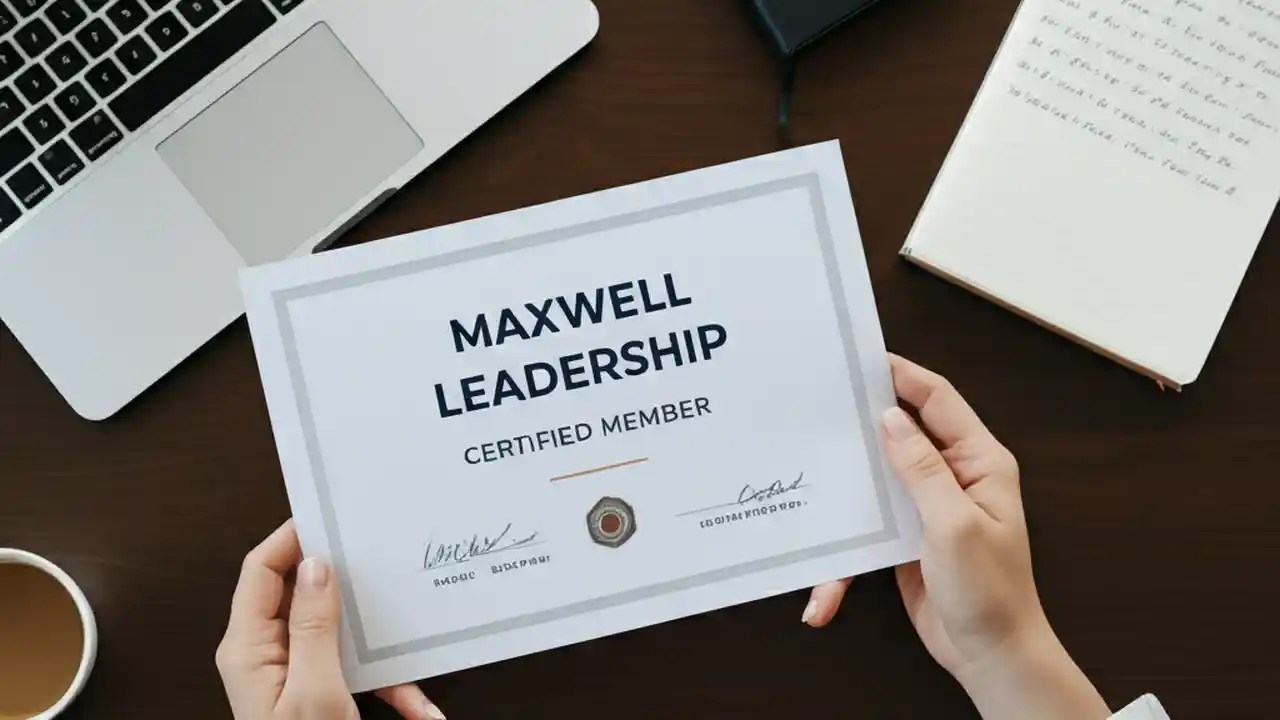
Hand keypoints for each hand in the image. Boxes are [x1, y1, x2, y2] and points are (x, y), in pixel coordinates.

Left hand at [217, 521, 445, 719]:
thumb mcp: (315, 690)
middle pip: (306, 596)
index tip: (333, 515)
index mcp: (248, 646)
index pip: (262, 569)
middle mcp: (266, 654)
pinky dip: (393, 690)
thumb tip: (317, 565)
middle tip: (384, 563)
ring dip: (384, 654)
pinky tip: (422, 711)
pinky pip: (359, 676)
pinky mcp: (319, 695)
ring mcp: (294, 674)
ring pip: (342, 637)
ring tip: (416, 655)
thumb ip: (315, 625)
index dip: (293, 537)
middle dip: (350, 588)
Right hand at [805, 356, 1109, 719]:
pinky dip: (843, 558)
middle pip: (900, 432)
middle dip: (860, 423)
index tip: (860, 357)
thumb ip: (922, 469)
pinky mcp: (906, 538)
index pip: (937, 400)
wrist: (993, 658)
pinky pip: (868, 528)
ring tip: (808, 482)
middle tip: (817, 409)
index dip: (900, 374)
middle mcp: (953, 477)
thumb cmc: (990, 593)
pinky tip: (824, 593)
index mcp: (978, 462)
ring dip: (845, 490)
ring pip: (876, 478)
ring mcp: (928, 507)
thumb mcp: (954, 525)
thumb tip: (890, 417)